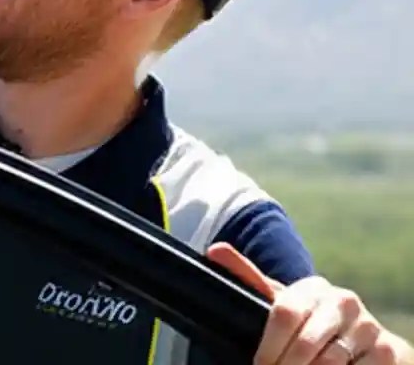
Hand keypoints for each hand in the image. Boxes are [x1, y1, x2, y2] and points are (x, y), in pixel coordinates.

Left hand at [209, 243, 412, 363]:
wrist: (362, 339)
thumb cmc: (310, 320)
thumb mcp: (282, 300)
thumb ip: (250, 279)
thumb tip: (215, 250)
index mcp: (313, 289)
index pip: (283, 313)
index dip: (268, 346)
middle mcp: (343, 302)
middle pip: (306, 343)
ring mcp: (368, 326)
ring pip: (331, 362)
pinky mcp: (388, 351)